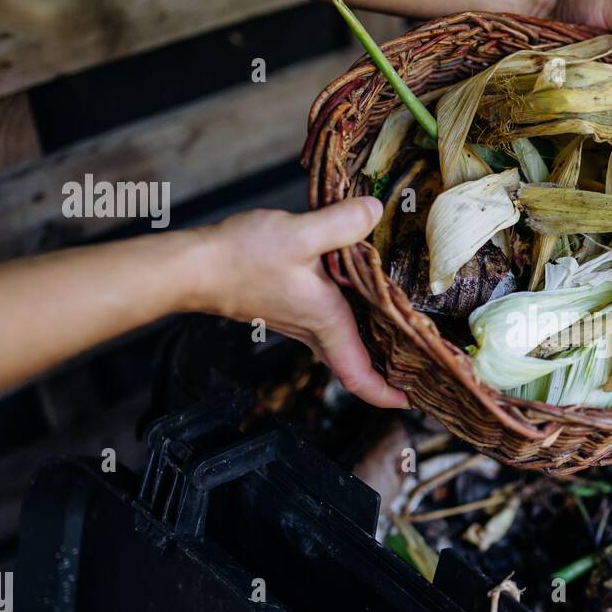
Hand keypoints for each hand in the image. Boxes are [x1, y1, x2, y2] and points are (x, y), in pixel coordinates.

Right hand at [193, 199, 408, 409]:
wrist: (193, 267)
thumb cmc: (240, 258)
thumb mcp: (299, 234)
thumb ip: (342, 224)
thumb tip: (375, 212)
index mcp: (327, 321)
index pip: (361, 376)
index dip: (388, 394)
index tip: (413, 399)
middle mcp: (315, 328)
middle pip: (357, 364)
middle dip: (388, 371)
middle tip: (418, 366)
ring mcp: (299, 321)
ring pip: (342, 344)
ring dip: (370, 345)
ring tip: (399, 332)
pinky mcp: (287, 307)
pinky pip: (327, 324)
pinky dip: (349, 320)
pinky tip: (359, 295)